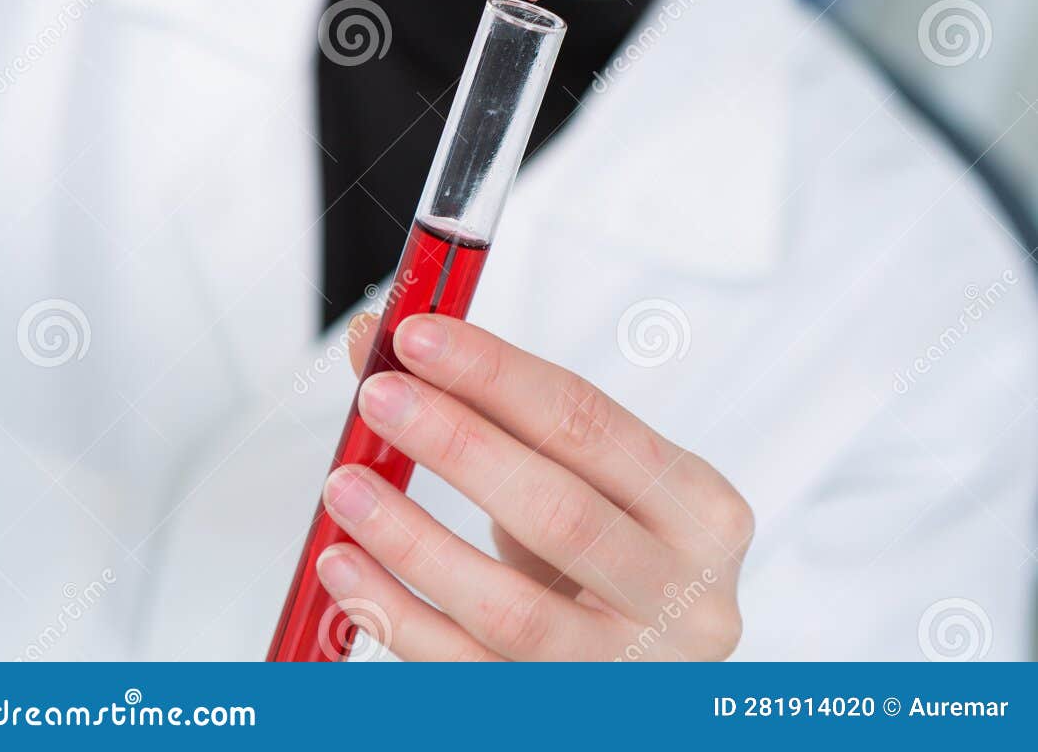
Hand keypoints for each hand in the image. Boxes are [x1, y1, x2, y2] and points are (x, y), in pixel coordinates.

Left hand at [317, 312, 752, 660]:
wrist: (644, 660)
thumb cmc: (610, 551)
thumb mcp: (579, 474)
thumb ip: (489, 404)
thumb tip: (379, 341)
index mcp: (702, 509)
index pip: (588, 423)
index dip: (497, 373)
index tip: (420, 334)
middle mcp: (686, 597)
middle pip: (559, 513)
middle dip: (456, 444)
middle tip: (379, 396)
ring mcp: (629, 672)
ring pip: (510, 610)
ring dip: (413, 539)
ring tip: (347, 484)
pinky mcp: (565, 719)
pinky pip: (464, 673)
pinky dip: (396, 616)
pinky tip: (346, 566)